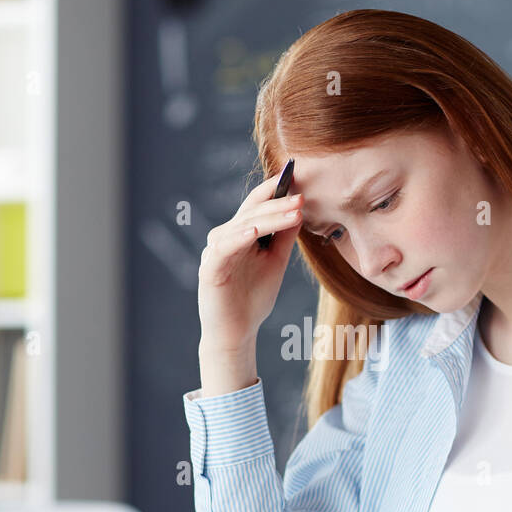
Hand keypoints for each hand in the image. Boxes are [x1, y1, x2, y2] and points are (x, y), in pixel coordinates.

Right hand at [198, 167, 305, 351]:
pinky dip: (239, 238)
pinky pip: (224, 248)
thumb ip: (284, 237)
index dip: (273, 191)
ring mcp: (215, 252)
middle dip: (277, 203)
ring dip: (267, 217)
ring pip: (241, 226)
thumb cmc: (253, 298)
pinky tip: (255, 232)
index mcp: (240, 234)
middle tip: (301, 196)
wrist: (237, 333)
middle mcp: (225, 238)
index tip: (296, 178)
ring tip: (292, 211)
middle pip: (251, 212)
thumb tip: (299, 210)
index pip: (256, 206)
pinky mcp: (209, 269)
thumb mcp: (276, 262)